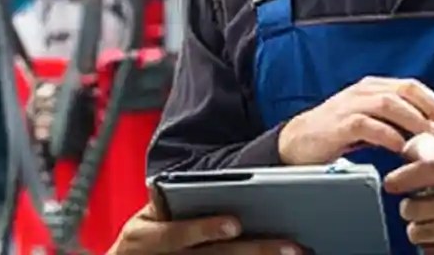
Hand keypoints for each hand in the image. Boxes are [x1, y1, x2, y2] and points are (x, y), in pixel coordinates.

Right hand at [107, 197, 302, 254]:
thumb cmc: (141, 242)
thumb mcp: (142, 220)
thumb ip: (161, 203)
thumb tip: (175, 184)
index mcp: (148, 238)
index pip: (178, 234)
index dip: (205, 229)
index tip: (235, 223)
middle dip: (254, 250)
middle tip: (289, 245)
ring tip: (292, 253)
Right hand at [276, 76, 433, 164]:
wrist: (298, 142)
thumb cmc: (337, 132)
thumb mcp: (369, 121)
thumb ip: (393, 121)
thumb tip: (427, 131)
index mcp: (370, 88)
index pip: (408, 85)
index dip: (430, 99)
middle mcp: (361, 92)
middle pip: (401, 91)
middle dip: (426, 108)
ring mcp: (348, 107)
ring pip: (386, 103)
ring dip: (409, 120)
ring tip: (423, 136)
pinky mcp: (338, 125)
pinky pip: (366, 125)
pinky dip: (386, 134)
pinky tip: (397, 145)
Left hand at [384, 123, 433, 253]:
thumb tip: (410, 125)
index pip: (427, 171)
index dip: (403, 177)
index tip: (390, 182)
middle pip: (418, 208)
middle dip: (407, 205)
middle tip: (412, 202)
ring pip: (421, 233)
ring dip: (416, 226)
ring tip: (425, 217)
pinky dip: (429, 243)